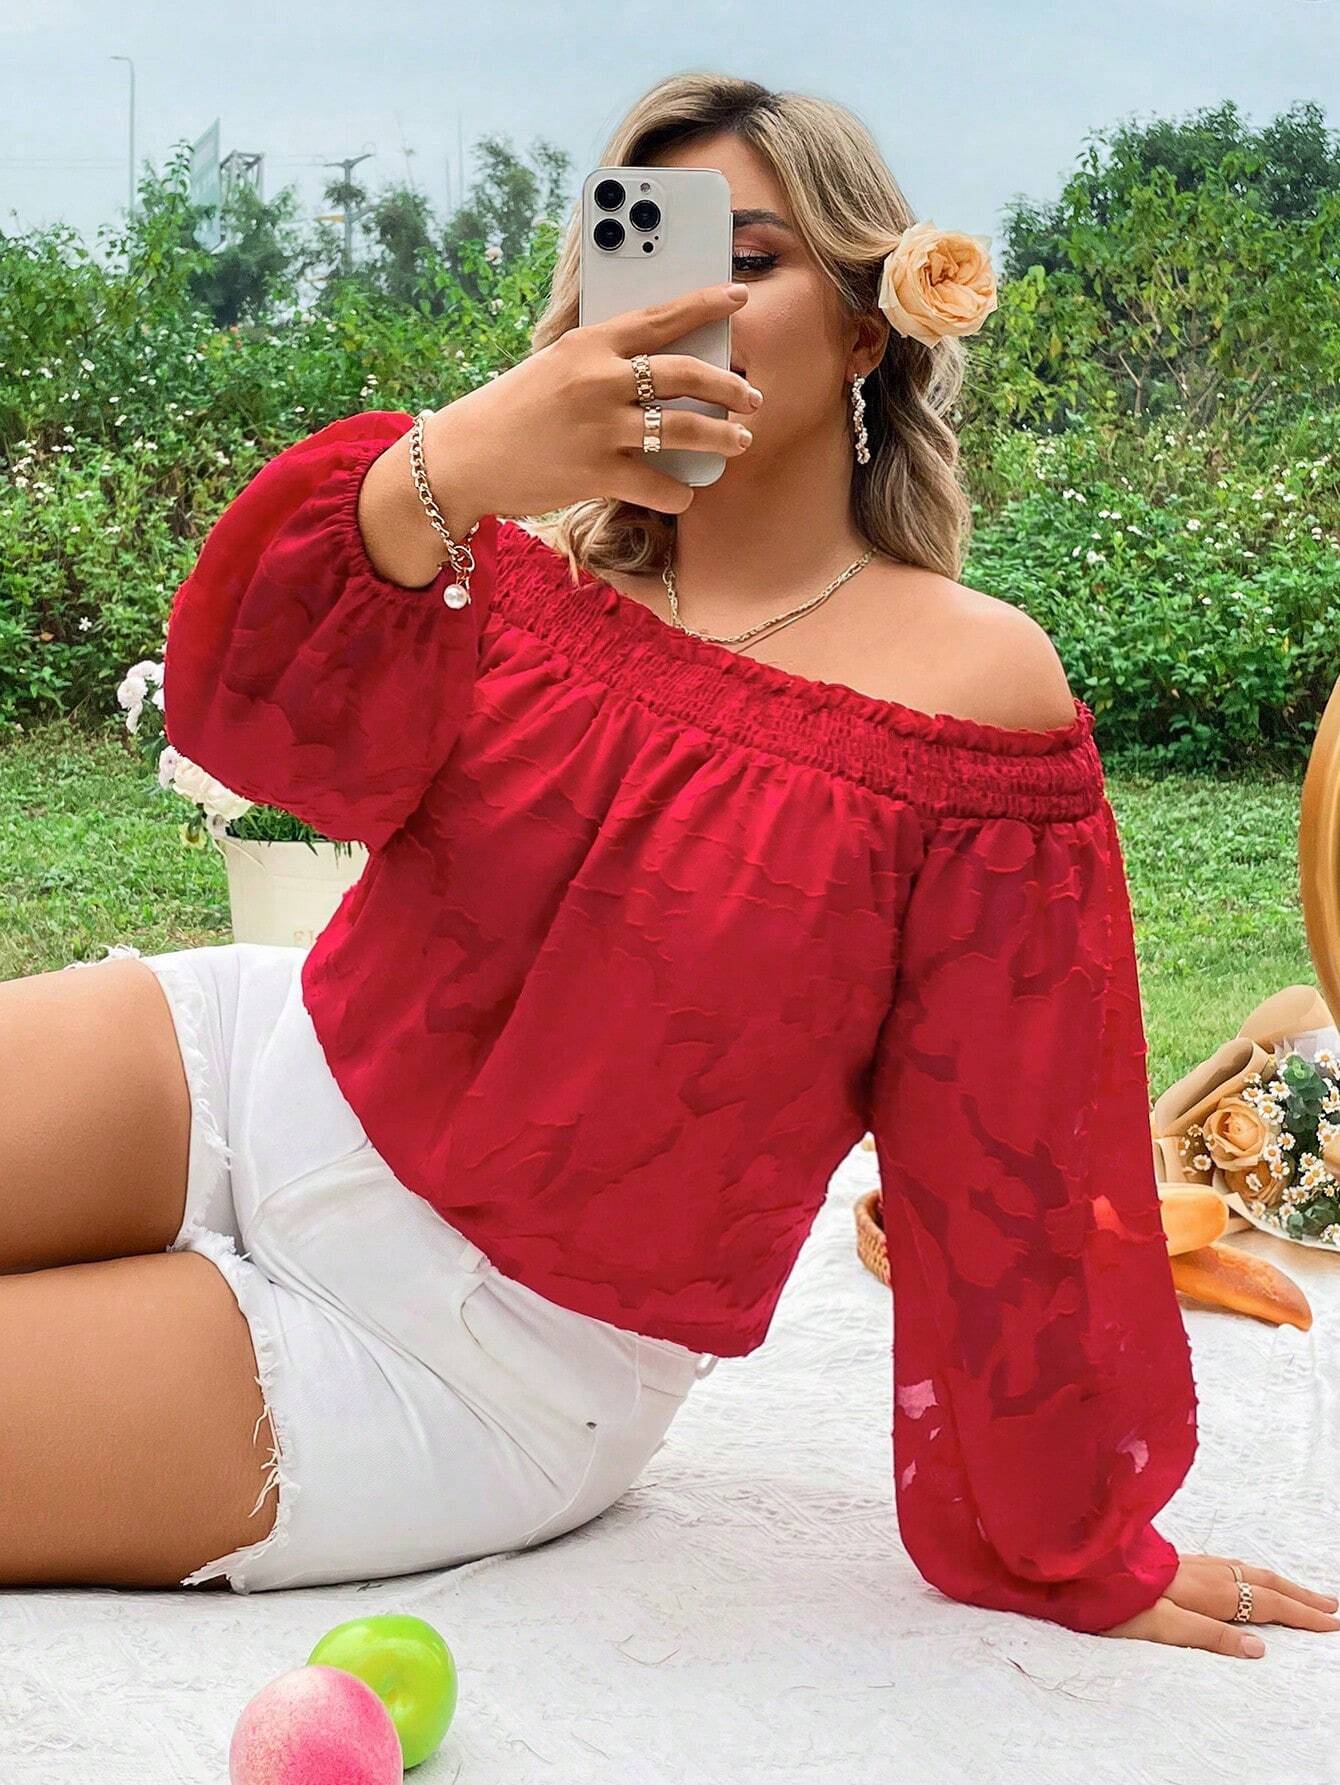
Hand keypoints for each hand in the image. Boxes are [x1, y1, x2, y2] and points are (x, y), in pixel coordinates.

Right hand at [425, 281, 761, 523]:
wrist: (464, 457)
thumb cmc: (512, 410)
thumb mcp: (554, 366)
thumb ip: (601, 362)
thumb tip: (657, 366)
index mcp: (589, 344)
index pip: (660, 317)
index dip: (705, 305)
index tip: (738, 295)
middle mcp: (599, 380)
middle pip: (685, 374)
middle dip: (730, 386)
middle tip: (752, 396)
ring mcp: (600, 428)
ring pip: (683, 430)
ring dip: (722, 438)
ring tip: (740, 441)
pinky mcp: (597, 474)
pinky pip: (659, 486)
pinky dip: (679, 494)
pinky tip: (684, 494)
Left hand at [1099, 1552, 1339, 1656]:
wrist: (1070, 1564)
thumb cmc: (1110, 1601)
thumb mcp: (1160, 1627)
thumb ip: (1209, 1636)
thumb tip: (1260, 1648)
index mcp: (1204, 1589)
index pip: (1264, 1601)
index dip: (1300, 1612)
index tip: (1333, 1621)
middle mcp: (1200, 1570)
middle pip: (1260, 1580)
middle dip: (1298, 1594)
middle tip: (1332, 1606)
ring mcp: (1185, 1562)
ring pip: (1242, 1569)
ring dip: (1275, 1581)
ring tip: (1298, 1591)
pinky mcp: (1169, 1560)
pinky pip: (1223, 1563)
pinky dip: (1247, 1570)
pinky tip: (1241, 1574)